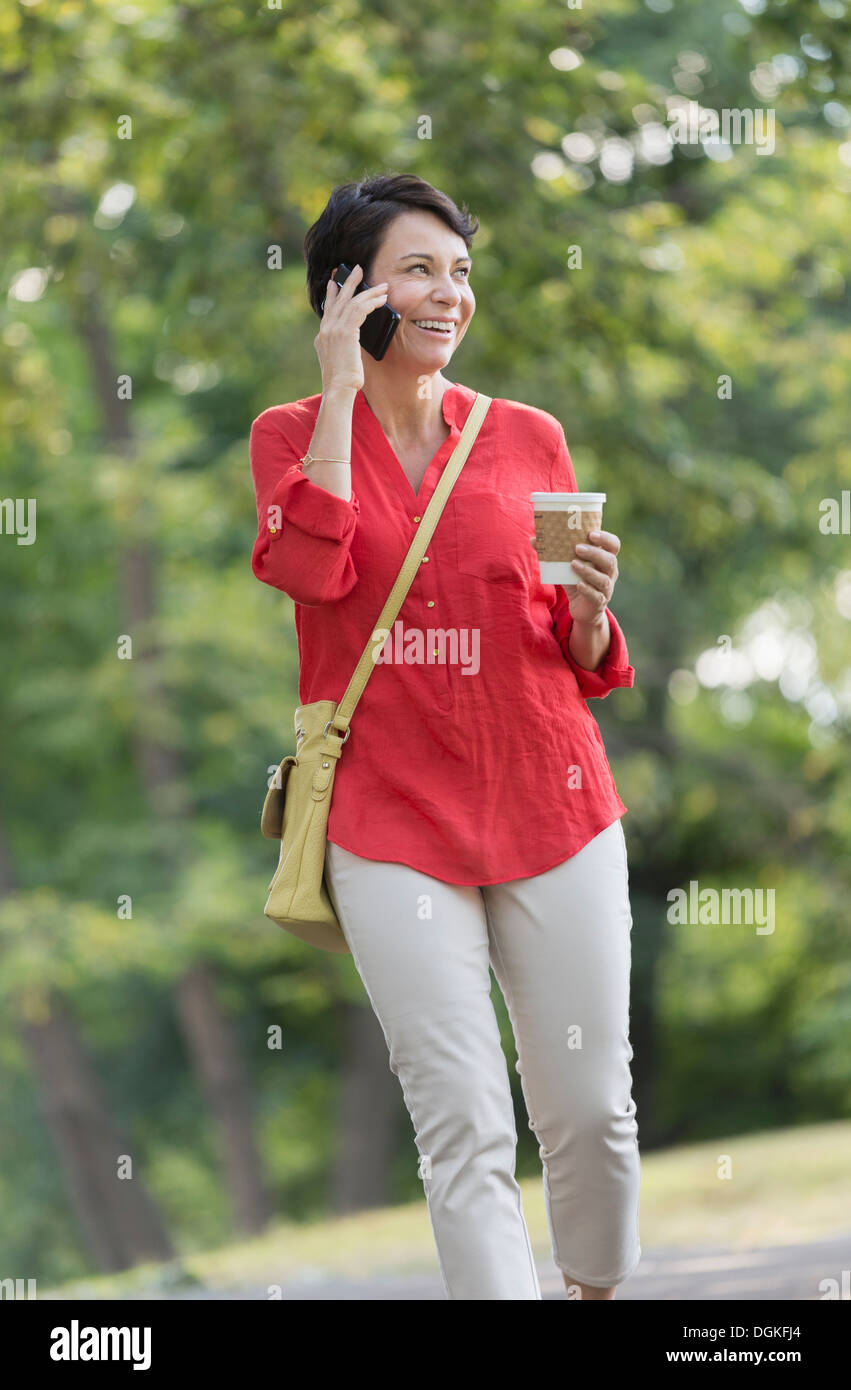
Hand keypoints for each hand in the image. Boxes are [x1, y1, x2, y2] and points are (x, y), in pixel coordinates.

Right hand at [314, 264, 389, 393]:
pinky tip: (382, 300)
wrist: (338, 389)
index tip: (334, 282)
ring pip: (352, 301)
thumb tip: (353, 339)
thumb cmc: (343, 381)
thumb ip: (344, 346)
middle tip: (356, 269)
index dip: (332, 294)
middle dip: (348, 282)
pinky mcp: (345, 332)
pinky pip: (359, 309)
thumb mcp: (340, 360)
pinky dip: (372, 302)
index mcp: (322, 336)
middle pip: (338, 299)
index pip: (327, 309)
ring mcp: (333, 329)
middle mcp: (325, 329)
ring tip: (381, 286)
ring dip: (368, 292)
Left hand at [530, 528, 620, 625]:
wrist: (581, 608)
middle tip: (577, 548)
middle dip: (594, 553)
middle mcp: (609, 573)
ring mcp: (606, 589)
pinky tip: (578, 584)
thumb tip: (533, 539)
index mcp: (605, 559)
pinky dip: (587, 589)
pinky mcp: (598, 602)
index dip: (605, 538)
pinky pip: (596, 596)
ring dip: (588, 570)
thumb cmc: (576, 581)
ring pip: (603, 579)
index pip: (613, 545)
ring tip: (573, 564)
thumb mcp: (566, 566)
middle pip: (610, 560)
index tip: (591, 533)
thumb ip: (553, 554)